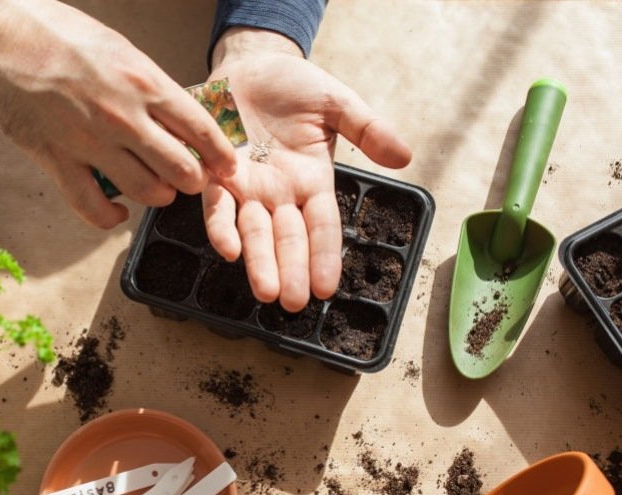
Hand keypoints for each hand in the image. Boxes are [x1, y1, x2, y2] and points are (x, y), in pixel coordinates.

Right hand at [0, 0, 236, 228]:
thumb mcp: (119, 48)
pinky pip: (93, 208)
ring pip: (147, 192)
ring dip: (159, 195)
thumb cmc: (55, 33)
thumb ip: (149, 87)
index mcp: (143, 82)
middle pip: (182, 170)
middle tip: (192, 178)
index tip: (227, 166)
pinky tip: (119, 211)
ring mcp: (90, 144)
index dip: (221, 155)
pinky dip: (111, 217)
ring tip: (158, 188)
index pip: (201, 130)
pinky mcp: (57, 162)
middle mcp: (123, 117)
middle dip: (194, 179)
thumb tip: (176, 115)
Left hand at [206, 28, 411, 311]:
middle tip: (292, 304)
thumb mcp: (338, 104)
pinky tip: (227, 248)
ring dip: (258, 261)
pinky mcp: (216, 173)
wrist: (250, 63)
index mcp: (312, 182)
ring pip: (254, 231)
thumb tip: (405, 156)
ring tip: (266, 291)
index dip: (324, 257)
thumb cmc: (295, 86)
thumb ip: (368, 129)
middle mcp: (280, 193)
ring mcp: (247, 187)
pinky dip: (221, 226)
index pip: (322, 228)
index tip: (326, 289)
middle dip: (290, 270)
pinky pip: (217, 205)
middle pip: (287, 238)